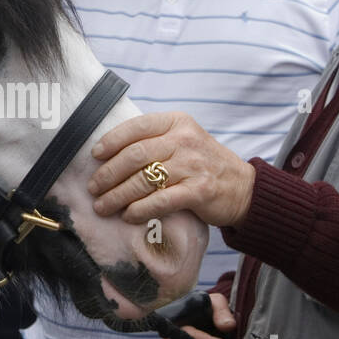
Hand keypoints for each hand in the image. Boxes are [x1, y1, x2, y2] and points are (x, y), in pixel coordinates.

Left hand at [89, 112, 255, 227]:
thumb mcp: (183, 140)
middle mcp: (185, 140)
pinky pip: (161, 200)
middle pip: (136, 155)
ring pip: (144, 179)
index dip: (111, 141)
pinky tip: (128, 216)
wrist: (243, 188)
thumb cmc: (204, 165)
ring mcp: (194, 165)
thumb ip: (154, 141)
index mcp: (177, 122)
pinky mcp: (200, 191)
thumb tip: (109, 154)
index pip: (137, 127)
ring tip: (103, 206)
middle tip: (94, 188)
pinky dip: (140, 209)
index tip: (95, 156)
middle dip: (109, 174)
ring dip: (118, 195)